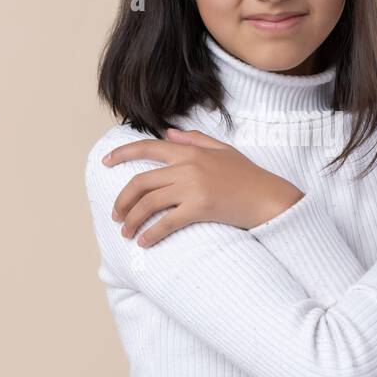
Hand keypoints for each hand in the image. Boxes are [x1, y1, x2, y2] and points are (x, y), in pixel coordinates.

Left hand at [102, 128, 303, 247]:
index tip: (106, 162)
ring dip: (132, 220)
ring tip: (127, 232)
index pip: (148, 147)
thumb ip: (195, 140)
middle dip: (123, 200)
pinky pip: (166, 222)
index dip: (123, 153)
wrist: (271, 198)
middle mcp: (188, 166)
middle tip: (116, 215)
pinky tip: (144, 243)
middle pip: (141, 182)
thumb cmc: (249, 177)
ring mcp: (193, 187)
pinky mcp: (200, 208)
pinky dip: (151, 234)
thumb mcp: (223, 150)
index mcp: (191, 151)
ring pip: (148, 203)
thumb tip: (169, 133)